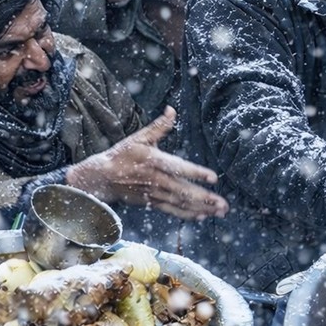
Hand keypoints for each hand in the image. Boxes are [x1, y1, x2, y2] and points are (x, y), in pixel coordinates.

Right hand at [66, 107, 228, 220]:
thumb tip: (171, 110)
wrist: (101, 178)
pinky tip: (203, 216)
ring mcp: (154, 193)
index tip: (214, 178)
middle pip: (183, 191)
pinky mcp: (151, 202)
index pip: (178, 167)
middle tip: (223, 204)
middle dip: (205, 198)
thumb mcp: (139, 138)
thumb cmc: (123, 154)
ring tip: (220, 211)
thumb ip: (159, 127)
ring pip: (181, 203)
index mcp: (154, 161)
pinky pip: (172, 210)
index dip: (196, 173)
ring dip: (202, 208)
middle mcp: (155, 180)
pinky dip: (187, 214)